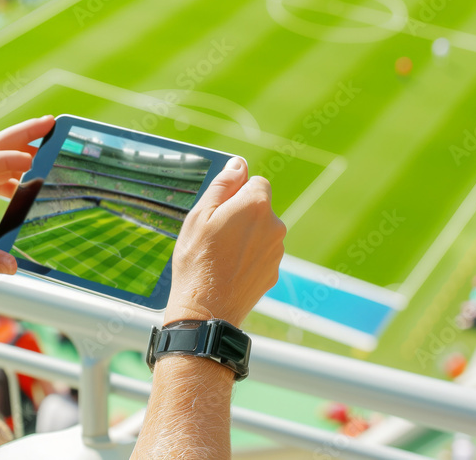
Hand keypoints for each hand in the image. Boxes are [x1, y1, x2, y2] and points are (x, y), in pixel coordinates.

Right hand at [165, 157, 285, 326]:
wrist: (206, 311)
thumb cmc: (197, 260)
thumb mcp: (200, 215)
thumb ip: (222, 185)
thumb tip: (239, 165)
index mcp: (256, 205)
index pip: (255, 182)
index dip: (235, 192)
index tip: (218, 209)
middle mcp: (274, 226)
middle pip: (259, 208)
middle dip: (241, 214)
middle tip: (214, 234)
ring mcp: (277, 251)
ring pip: (260, 232)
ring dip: (245, 237)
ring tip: (219, 255)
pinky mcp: (274, 272)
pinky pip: (261, 254)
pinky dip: (248, 258)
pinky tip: (228, 270)